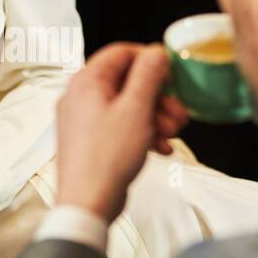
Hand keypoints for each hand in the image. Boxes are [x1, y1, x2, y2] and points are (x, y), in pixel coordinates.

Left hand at [56, 42, 188, 221]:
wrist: (87, 204)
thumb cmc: (107, 159)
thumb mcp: (136, 110)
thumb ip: (148, 76)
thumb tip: (155, 52)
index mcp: (86, 82)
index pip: (120, 53)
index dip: (150, 60)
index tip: (171, 73)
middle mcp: (79, 97)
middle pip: (126, 82)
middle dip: (158, 97)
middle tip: (178, 112)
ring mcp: (83, 120)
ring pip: (126, 106)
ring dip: (154, 116)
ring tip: (172, 133)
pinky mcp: (90, 141)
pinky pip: (119, 126)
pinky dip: (141, 132)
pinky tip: (160, 148)